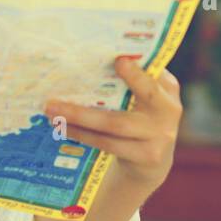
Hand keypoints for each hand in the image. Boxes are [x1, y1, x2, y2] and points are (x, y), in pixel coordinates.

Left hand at [44, 56, 181, 192]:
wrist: (152, 162)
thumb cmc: (140, 117)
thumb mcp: (145, 96)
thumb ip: (131, 79)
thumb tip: (89, 58)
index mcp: (167, 87)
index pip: (151, 73)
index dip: (136, 70)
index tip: (118, 60)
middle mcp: (168, 109)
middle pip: (134, 99)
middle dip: (107, 85)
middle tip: (71, 84)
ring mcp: (160, 136)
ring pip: (114, 123)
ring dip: (79, 116)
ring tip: (52, 109)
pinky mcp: (147, 157)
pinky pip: (109, 143)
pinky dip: (83, 135)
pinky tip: (64, 128)